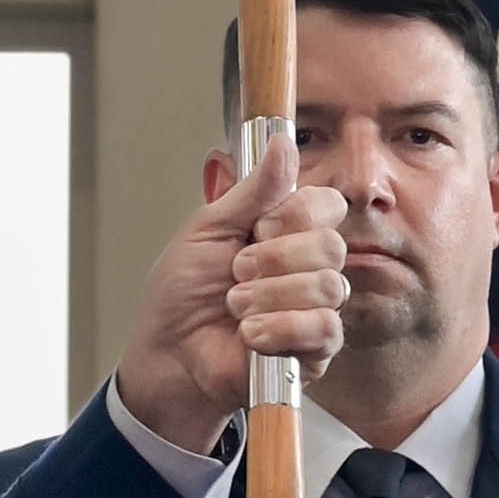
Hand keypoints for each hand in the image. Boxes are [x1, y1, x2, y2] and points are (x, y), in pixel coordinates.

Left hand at [113, 135, 347, 450]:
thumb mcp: (208, 229)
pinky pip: (324, 329)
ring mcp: (314, 310)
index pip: (327, 205)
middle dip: (275, 258)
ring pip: (327, 287)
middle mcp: (307, 268)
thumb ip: (252, 191)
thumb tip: (282, 142)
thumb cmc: (181, 295)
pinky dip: (280, 329)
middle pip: (330, 245)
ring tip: (235, 307)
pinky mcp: (315, 351)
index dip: (298, 214)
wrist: (168, 354)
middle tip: (237, 272)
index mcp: (286, 232)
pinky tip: (250, 335)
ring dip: (269, 296)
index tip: (259, 227)